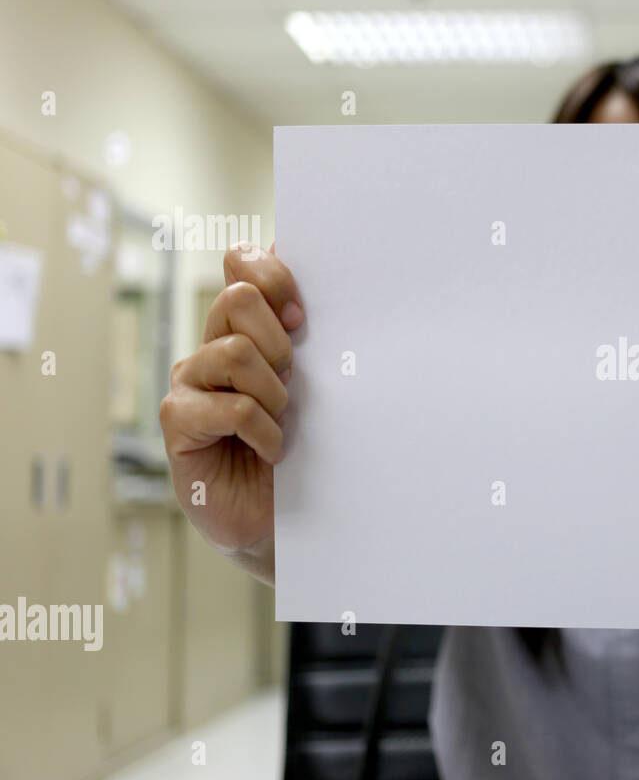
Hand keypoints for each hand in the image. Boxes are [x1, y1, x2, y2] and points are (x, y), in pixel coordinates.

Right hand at [159, 243, 302, 582]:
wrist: (278, 516)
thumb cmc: (300, 449)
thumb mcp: (314, 386)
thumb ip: (307, 337)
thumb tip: (319, 275)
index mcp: (245, 328)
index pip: (242, 263)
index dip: (274, 276)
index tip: (303, 318)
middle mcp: (211, 347)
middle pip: (238, 299)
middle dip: (278, 341)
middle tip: (292, 382)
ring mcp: (190, 382)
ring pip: (237, 353)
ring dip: (275, 394)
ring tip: (282, 423)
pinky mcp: (178, 421)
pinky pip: (232, 407)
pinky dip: (265, 432)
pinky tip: (272, 451)